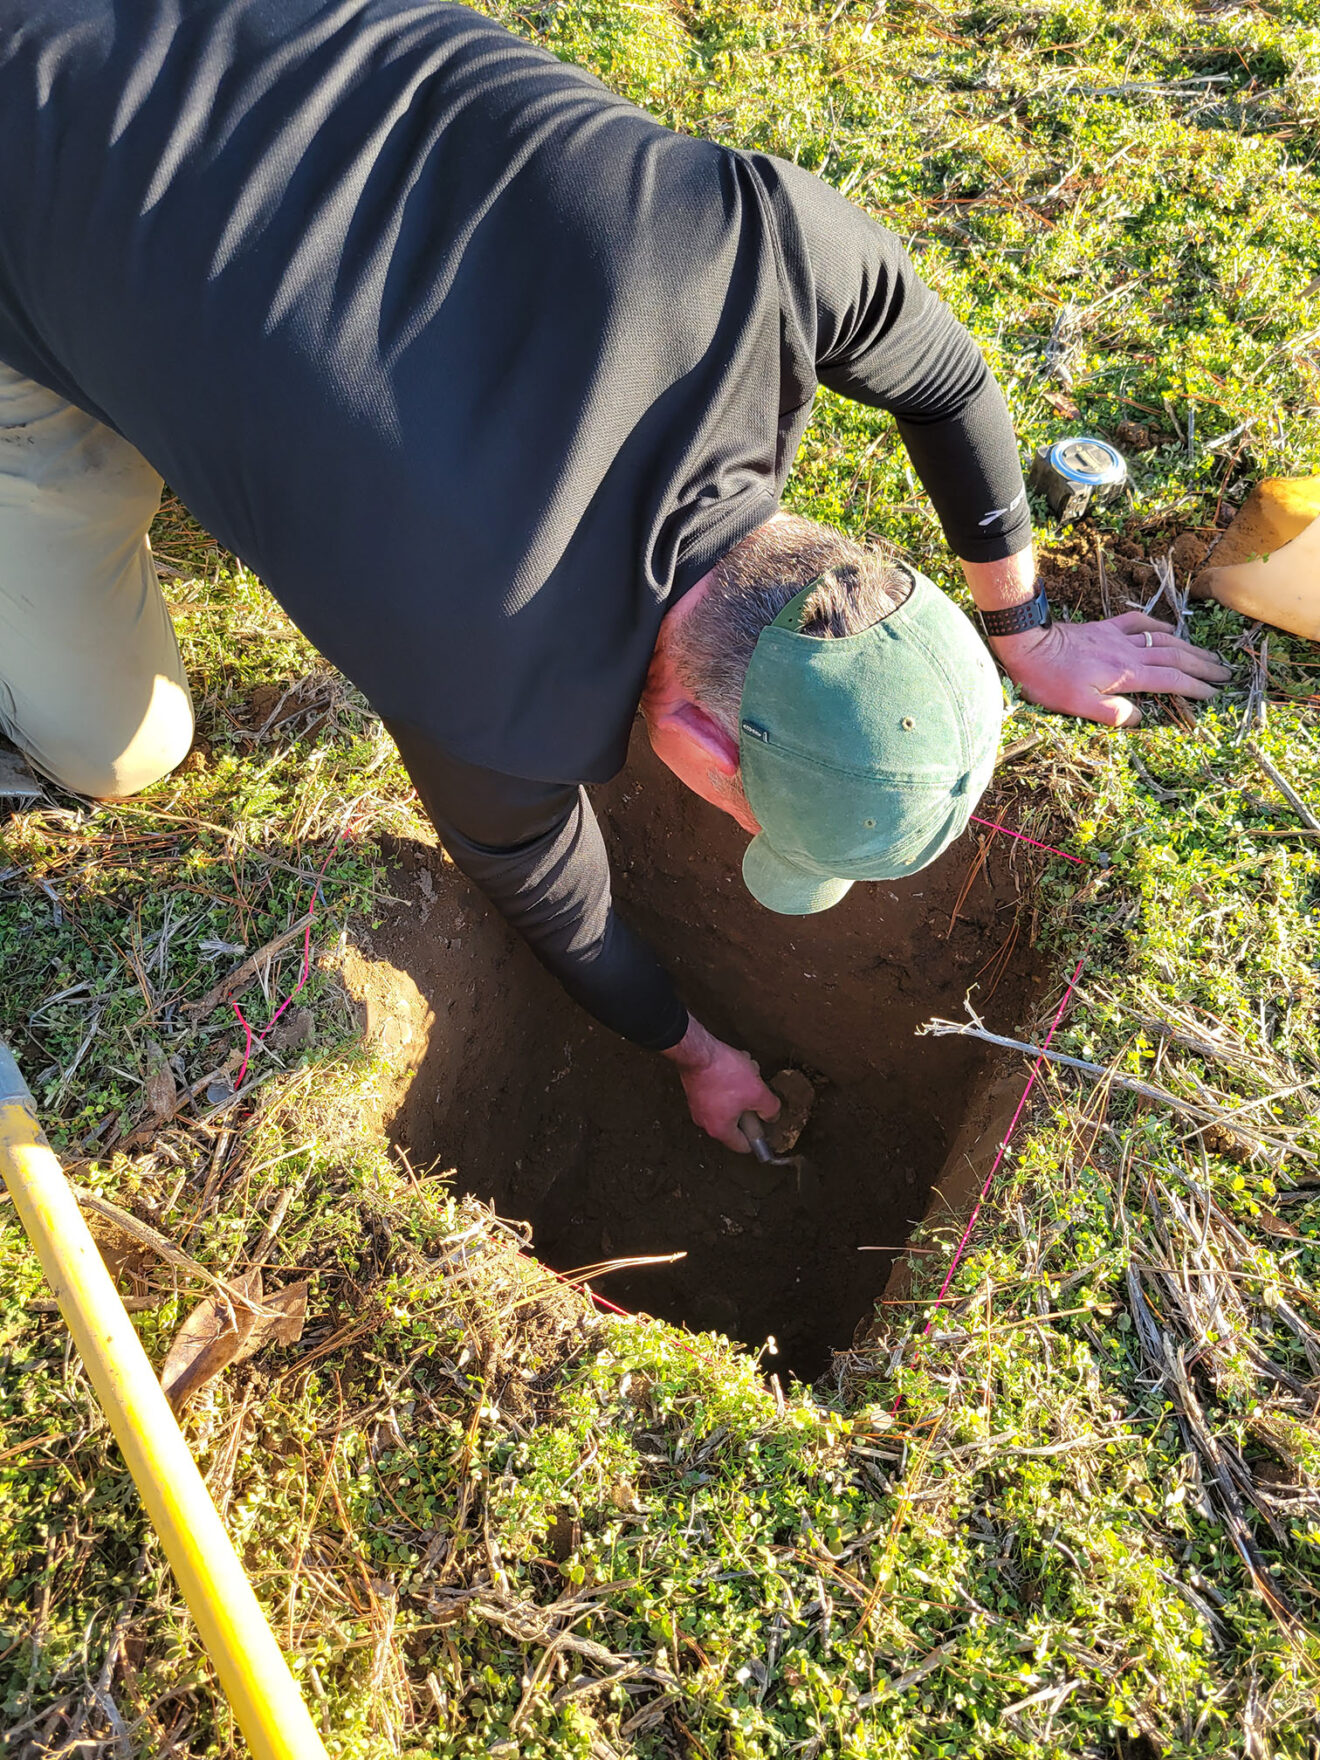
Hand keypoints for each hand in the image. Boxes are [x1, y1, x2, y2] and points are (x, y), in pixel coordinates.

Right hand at [661, 1015, 780, 1150]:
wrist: (699, 1052)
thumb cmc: (724, 1073)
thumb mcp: (758, 1092)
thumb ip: (770, 1109)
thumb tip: (771, 1116)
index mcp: (719, 1129)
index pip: (742, 1145)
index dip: (758, 1136)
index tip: (765, 1125)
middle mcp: (704, 1121)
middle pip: (736, 1122)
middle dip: (749, 1105)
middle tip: (756, 1092)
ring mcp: (697, 1105)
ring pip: (729, 1103)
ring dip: (741, 1090)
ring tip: (747, 1073)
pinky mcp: (695, 1090)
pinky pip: (718, 1092)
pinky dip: (728, 1081)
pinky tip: (735, 1066)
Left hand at [991, 612, 1231, 727]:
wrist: (1027, 644)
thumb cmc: (1049, 679)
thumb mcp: (1079, 706)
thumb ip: (1114, 713)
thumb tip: (1141, 718)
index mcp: (1127, 674)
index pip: (1171, 681)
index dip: (1196, 687)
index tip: (1215, 693)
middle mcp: (1129, 652)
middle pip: (1176, 657)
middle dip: (1203, 665)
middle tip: (1225, 672)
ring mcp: (1118, 637)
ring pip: (1164, 639)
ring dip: (1189, 647)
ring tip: (1208, 654)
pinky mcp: (1105, 628)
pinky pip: (1139, 622)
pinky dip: (1159, 626)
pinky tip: (1170, 629)